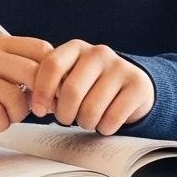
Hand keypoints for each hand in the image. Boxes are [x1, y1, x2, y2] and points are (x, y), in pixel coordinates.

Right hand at [0, 35, 51, 149]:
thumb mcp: (16, 83)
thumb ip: (37, 76)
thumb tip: (67, 83)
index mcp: (0, 45)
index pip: (41, 49)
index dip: (56, 75)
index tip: (56, 94)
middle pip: (31, 71)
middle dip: (40, 97)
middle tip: (37, 110)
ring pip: (14, 97)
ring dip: (16, 114)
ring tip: (6, 115)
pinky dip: (0, 124)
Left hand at [29, 40, 154, 134]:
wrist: (133, 87)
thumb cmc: (91, 85)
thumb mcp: (69, 77)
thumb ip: (52, 84)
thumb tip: (38, 104)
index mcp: (76, 48)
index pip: (51, 65)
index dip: (41, 91)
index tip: (38, 110)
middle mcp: (98, 53)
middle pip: (71, 90)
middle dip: (64, 114)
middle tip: (66, 120)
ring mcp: (120, 68)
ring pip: (91, 108)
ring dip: (85, 123)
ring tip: (86, 121)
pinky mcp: (138, 86)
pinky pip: (112, 118)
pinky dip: (104, 128)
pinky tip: (104, 123)